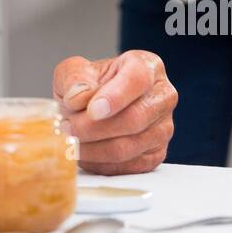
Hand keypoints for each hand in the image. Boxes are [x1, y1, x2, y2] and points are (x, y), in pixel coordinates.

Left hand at [53, 50, 176, 173]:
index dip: (115, 97)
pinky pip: (126, 166)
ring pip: (128, 147)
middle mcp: (163, 96)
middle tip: (68, 127)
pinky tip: (84, 152)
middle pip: (134, 119)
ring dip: (92, 148)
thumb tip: (78, 98)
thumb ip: (74, 79)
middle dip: (94, 128)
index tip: (92, 110)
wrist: (94, 106)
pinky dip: (99, 163)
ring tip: (70, 140)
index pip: (138, 79)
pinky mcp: (156, 155)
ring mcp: (163, 128)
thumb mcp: (73, 71)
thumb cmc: (89, 84)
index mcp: (148, 66)